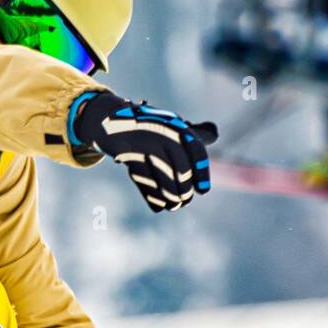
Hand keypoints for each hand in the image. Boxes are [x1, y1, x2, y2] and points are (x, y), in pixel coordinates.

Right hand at [72, 91, 216, 212]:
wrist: (113, 121)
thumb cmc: (149, 127)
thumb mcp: (172, 124)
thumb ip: (195, 132)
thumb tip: (214, 134)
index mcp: (177, 126)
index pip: (197, 150)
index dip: (201, 173)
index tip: (203, 191)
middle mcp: (163, 132)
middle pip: (182, 169)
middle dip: (184, 189)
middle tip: (184, 199)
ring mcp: (145, 144)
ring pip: (164, 177)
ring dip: (171, 197)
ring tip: (174, 204)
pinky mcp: (129, 154)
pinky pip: (145, 181)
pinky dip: (153, 197)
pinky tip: (159, 206)